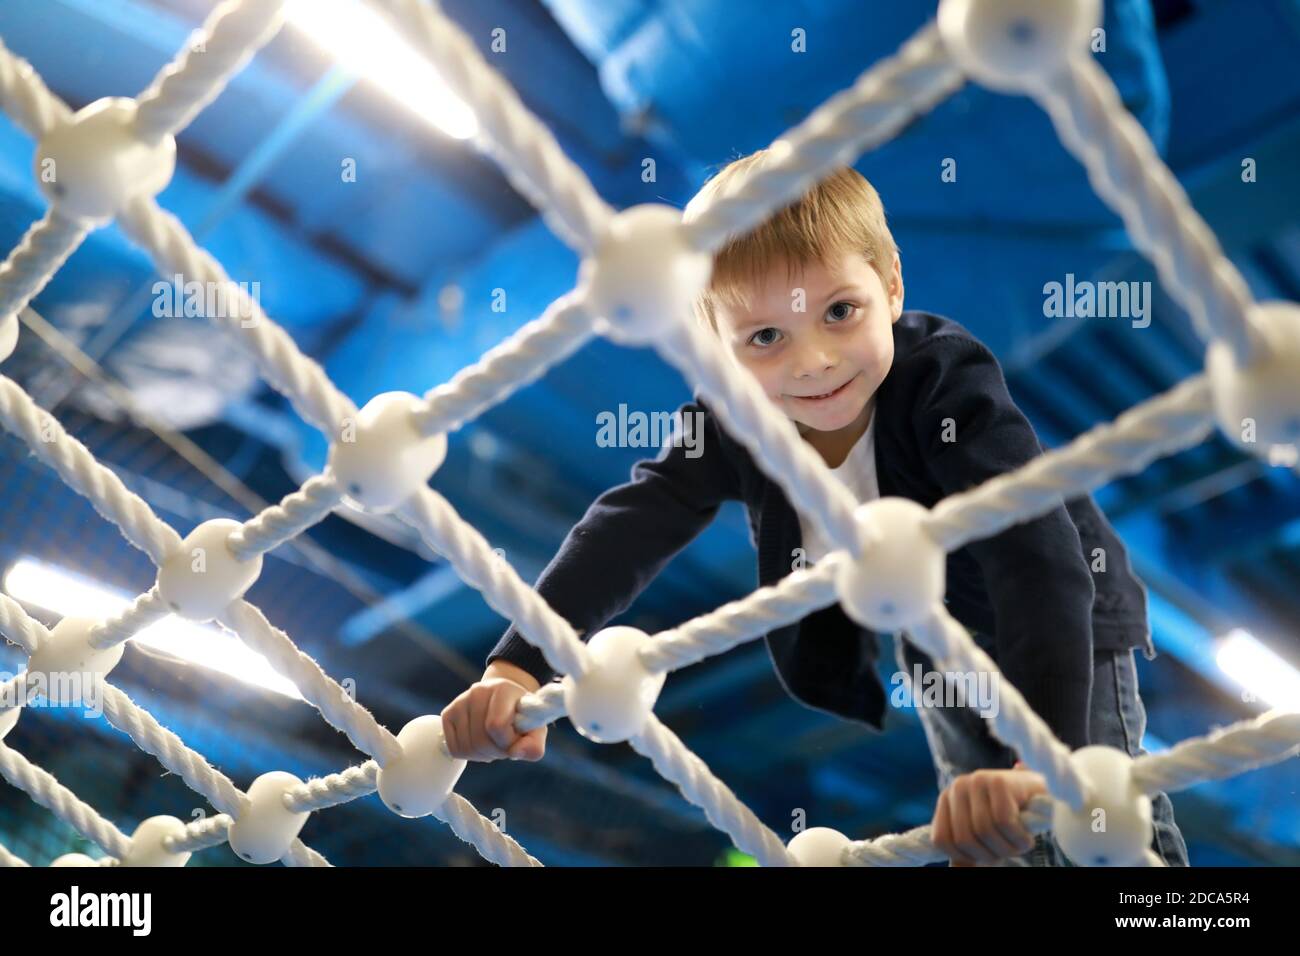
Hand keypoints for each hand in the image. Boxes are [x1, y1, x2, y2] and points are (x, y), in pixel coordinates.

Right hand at [441, 673, 546, 761]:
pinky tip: (480, 743)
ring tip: (494, 743)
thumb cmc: (522, 716)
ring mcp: (460, 702)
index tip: (516, 739)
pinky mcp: (448, 714)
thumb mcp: (536, 728)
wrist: (505, 699)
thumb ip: (533, 744)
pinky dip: (469, 754)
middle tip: (505, 745)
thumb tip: (516, 753)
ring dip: (483, 755)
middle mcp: (478, 691)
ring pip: (467, 747)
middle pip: (480, 740)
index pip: (497, 726)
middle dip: (496, 752)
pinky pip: (454, 748)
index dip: (508, 742)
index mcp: (502, 689)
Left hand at [931, 763, 1045, 865]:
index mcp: (946, 800)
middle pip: (964, 839)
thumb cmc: (1009, 818)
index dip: (965, 857)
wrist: (1039, 794)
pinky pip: (1004, 821)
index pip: (942, 841)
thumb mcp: (981, 835)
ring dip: (1007, 847)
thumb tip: (956, 870)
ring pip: (984, 830)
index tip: (986, 853)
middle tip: (1007, 849)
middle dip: (989, 854)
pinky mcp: (999, 781)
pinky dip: (1019, 837)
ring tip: (1018, 842)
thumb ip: (966, 850)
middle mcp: (957, 787)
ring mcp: (977, 780)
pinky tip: (1026, 836)